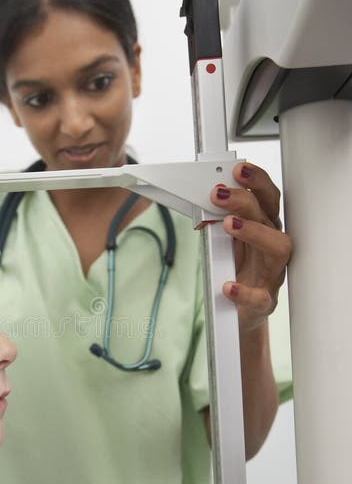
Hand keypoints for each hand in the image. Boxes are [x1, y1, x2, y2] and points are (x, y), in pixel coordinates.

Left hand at [210, 161, 291, 333]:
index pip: (267, 199)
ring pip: (278, 248)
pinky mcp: (264, 302)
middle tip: (219, 194)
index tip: (238, 169)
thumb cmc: (235, 272)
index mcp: (264, 228)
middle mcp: (272, 247)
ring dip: (254, 232)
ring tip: (229, 225)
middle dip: (247, 200)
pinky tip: (227, 286)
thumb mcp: (224, 242)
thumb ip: (217, 220)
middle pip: (270, 216)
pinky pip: (260, 297)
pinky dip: (244, 291)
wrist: (238, 314)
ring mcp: (271, 274)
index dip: (256, 182)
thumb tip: (204, 197)